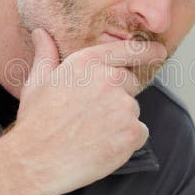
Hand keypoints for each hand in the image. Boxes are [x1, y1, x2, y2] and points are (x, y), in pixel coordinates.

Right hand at [0, 28, 165, 194]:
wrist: (36, 160)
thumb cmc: (35, 122)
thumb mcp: (37, 82)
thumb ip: (46, 54)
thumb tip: (41, 34)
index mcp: (87, 63)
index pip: (127, 50)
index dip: (146, 50)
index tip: (159, 51)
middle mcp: (109, 79)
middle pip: (131, 84)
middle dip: (117, 97)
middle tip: (91, 116)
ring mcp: (123, 106)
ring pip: (132, 111)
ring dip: (120, 121)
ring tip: (92, 133)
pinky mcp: (132, 132)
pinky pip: (139, 133)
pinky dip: (126, 141)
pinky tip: (102, 146)